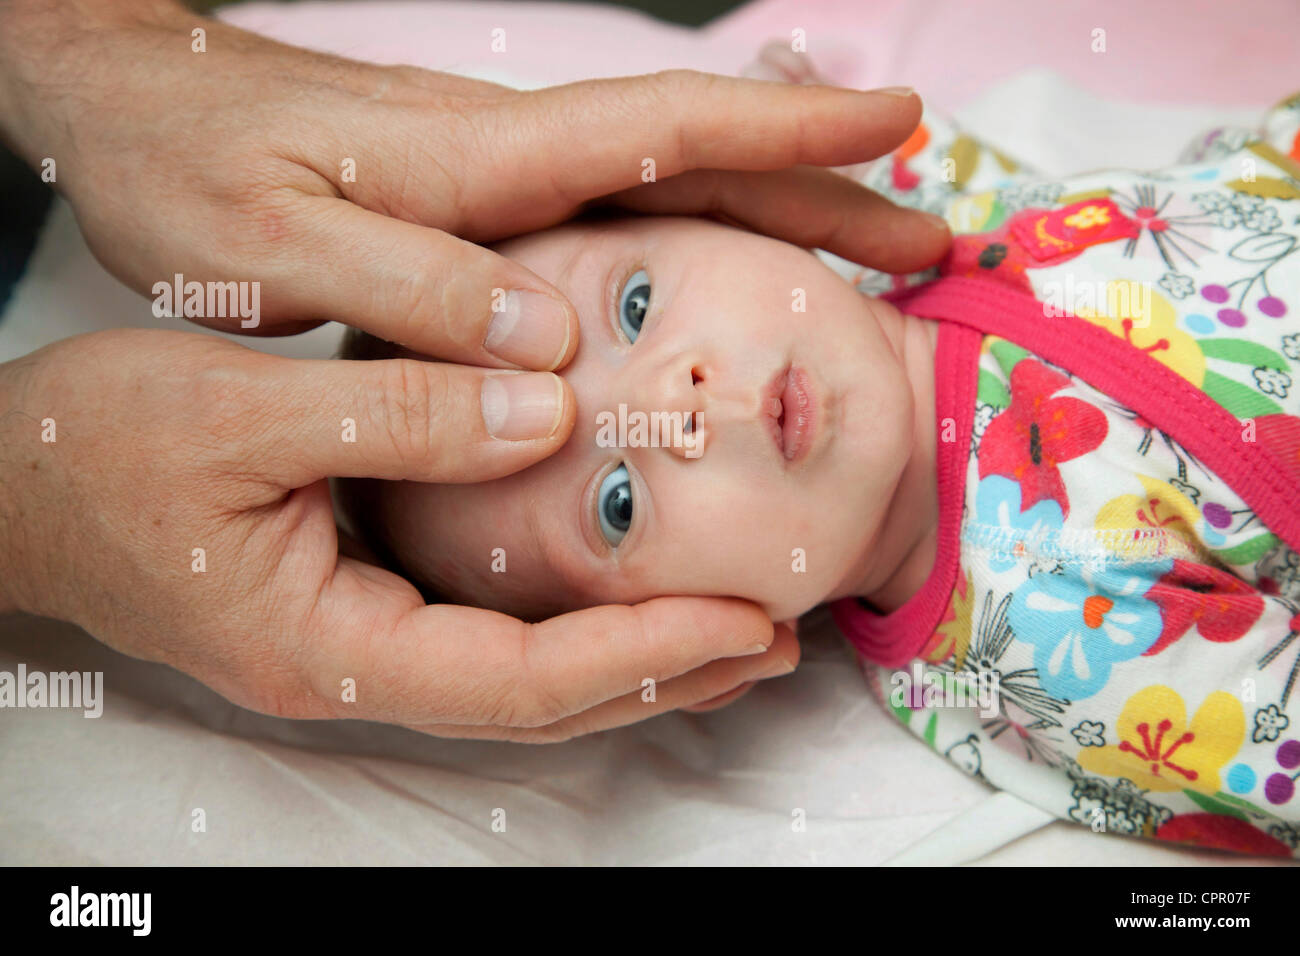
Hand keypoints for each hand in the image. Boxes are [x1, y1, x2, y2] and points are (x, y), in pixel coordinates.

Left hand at [0, 0, 949, 366]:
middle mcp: (517, 157)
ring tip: (868, 261)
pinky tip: (718, 282)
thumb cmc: (191, 169)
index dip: (789, 131)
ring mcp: (508, 180)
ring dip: (783, 220)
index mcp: (485, 158)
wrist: (131, 109)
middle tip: (929, 238)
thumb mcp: (278, 246)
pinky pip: (621, 225)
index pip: (669, 131)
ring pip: (677, 193)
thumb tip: (553, 347)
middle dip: (827, 194)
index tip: (897, 128)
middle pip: (705, 165)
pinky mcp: (484, 208)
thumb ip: (412, 292)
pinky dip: (699, 244)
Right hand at [0, 330, 799, 741]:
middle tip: (777, 637)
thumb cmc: (95, 454)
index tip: (740, 620)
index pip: (515, 681)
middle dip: (663, 676)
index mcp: (326, 645)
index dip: (637, 655)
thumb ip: (395, 410)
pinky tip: (625, 593)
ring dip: (634, 661)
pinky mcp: (361, 609)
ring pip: (523, 684)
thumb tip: (546, 410)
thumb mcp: (237, 410)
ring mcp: (359, 650)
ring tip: (736, 630)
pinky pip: (490, 640)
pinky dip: (574, 627)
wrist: (15, 487)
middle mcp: (355, 669)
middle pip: (540, 706)